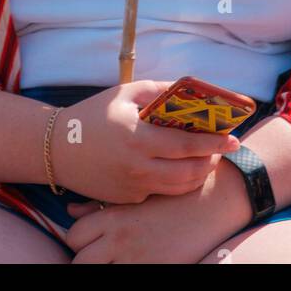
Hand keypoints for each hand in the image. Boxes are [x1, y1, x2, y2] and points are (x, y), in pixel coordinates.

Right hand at [50, 79, 239, 205]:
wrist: (57, 148)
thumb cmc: (92, 115)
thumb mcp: (124, 93)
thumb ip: (158, 90)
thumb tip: (188, 90)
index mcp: (138, 139)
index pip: (187, 146)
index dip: (214, 143)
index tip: (233, 138)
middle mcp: (138, 168)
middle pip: (189, 172)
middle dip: (212, 161)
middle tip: (223, 150)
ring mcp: (133, 188)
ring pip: (178, 188)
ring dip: (198, 175)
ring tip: (206, 159)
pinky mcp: (127, 199)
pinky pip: (159, 192)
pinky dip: (174, 182)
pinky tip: (179, 168)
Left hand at [64, 183, 229, 264]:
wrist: (209, 203)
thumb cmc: (171, 194)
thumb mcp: (135, 194)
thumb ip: (100, 203)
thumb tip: (71, 211)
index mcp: (112, 216)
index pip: (74, 234)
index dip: (78, 239)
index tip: (86, 239)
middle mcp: (118, 239)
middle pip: (80, 259)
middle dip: (84, 257)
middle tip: (96, 253)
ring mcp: (134, 259)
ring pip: (97, 271)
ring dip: (101, 265)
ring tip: (112, 259)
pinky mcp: (150, 269)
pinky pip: (122, 274)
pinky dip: (122, 269)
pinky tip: (131, 261)